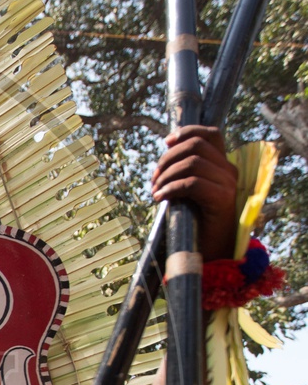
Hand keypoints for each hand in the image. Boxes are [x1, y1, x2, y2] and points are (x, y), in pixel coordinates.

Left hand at [151, 125, 236, 260]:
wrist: (213, 252)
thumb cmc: (197, 223)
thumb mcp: (190, 192)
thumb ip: (184, 172)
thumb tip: (164, 158)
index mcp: (223, 166)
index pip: (211, 134)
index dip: (187, 132)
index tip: (166, 142)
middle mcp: (229, 171)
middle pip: (196, 145)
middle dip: (168, 158)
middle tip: (154, 178)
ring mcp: (228, 184)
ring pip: (193, 162)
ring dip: (167, 174)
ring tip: (156, 190)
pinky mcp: (222, 199)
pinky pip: (192, 183)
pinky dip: (171, 188)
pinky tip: (160, 198)